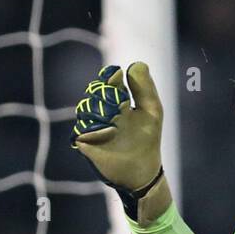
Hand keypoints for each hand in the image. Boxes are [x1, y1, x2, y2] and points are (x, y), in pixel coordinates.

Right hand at [72, 64, 164, 212]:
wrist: (141, 170)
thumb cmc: (148, 138)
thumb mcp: (152, 111)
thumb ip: (145, 88)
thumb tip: (136, 64)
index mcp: (118, 99)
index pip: (109, 80)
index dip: (110, 76)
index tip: (116, 75)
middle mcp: (102, 109)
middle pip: (95, 91)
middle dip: (105, 95)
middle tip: (118, 104)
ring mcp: (92, 124)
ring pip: (86, 108)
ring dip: (99, 111)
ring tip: (114, 122)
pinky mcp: (85, 141)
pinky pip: (82, 128)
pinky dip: (93, 128)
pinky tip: (106, 132)